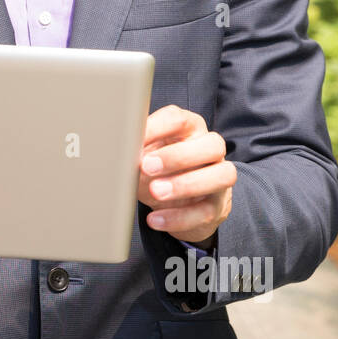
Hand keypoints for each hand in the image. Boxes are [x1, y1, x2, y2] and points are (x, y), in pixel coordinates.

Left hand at [137, 105, 235, 246]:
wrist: (176, 204)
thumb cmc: (159, 171)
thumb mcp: (144, 156)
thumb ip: (135, 148)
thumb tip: (115, 147)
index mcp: (191, 129)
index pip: (180, 120)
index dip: (157, 127)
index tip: (134, 137)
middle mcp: (211, 151)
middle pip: (213, 144)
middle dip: (178, 155)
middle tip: (146, 166)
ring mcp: (219, 179)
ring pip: (222, 175)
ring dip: (186, 184)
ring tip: (155, 192)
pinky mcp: (217, 207)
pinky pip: (206, 212)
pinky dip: (179, 217)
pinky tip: (155, 219)